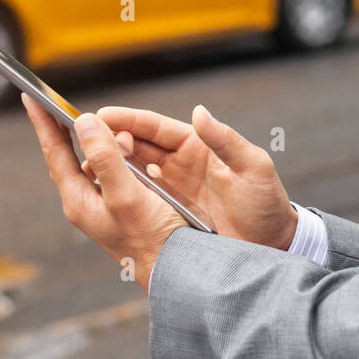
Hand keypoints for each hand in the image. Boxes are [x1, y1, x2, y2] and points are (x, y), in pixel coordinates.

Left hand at [21, 94, 185, 290]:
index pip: (55, 152)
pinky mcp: (119, 205)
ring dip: (93, 138)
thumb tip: (85, 123)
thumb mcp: (127, 196)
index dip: (43, 122)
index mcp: (78, 201)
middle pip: (65, 156)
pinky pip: (109, 169)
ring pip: (89, 161)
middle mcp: (85, 202)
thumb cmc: (152, 239)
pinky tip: (122, 145)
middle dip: (59, 127)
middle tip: (51, 101)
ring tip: (91, 119)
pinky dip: (112, 151)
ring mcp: (101, 205)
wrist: (175, 270)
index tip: (30, 95)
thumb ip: (106, 159)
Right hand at [94, 103, 297, 250]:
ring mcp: (169, 189)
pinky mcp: (166, 214)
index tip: (101, 115)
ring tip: (87, 165)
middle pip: (136, 146)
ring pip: (130, 172)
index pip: (156, 127)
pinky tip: (103, 194)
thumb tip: (200, 113)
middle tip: (86, 139)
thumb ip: (227, 141)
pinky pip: (137, 199)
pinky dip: (118, 193)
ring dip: (109, 166)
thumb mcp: (253, 168)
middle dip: (110, 139)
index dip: (128, 120)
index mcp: (197, 145)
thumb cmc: (266, 204)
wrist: (272, 246)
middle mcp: (178, 164)